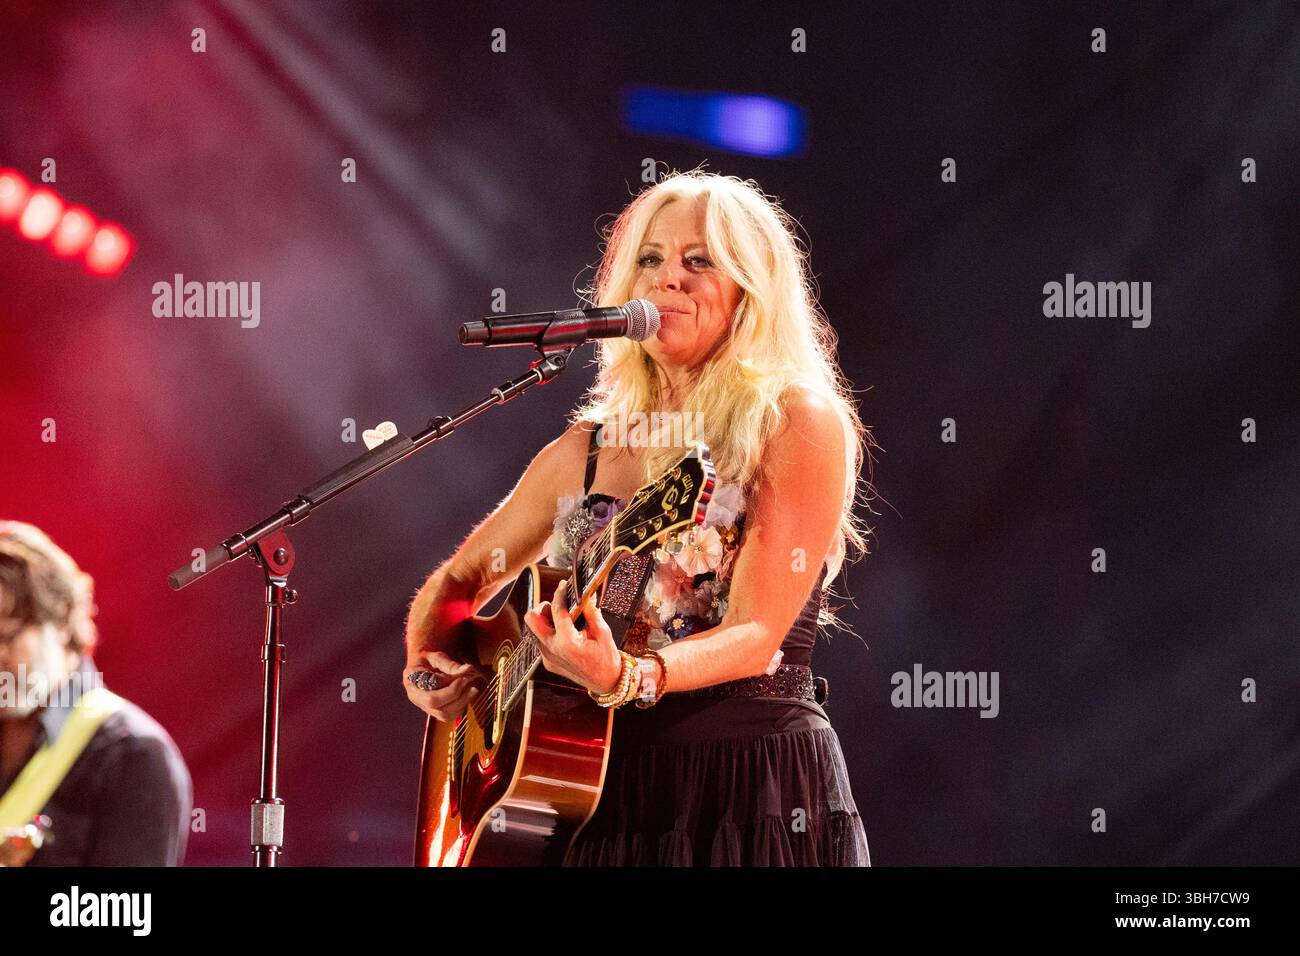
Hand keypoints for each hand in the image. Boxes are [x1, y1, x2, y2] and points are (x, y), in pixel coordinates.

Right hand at [403, 649, 483, 722]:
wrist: (423, 666)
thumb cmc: (429, 660)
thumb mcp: (436, 657)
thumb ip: (450, 664)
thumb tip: (468, 669)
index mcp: (411, 681)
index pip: (430, 695)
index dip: (450, 690)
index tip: (464, 678)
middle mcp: (416, 697)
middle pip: (436, 706)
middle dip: (456, 697)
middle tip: (470, 684)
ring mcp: (425, 707)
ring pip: (444, 714)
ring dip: (462, 703)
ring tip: (472, 689)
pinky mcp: (435, 711)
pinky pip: (450, 715)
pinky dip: (461, 706)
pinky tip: (467, 694)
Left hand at [523, 578, 621, 694]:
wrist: (606, 683)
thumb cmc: (606, 660)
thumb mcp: (602, 633)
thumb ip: (591, 612)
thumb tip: (587, 595)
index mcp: (567, 643)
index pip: (557, 610)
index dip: (560, 594)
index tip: (563, 585)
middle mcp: (552, 650)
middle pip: (532, 619)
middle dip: (542, 607)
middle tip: (557, 605)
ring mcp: (547, 658)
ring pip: (534, 630)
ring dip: (546, 621)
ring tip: (564, 620)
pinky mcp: (547, 663)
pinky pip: (541, 642)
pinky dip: (550, 633)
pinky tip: (565, 633)